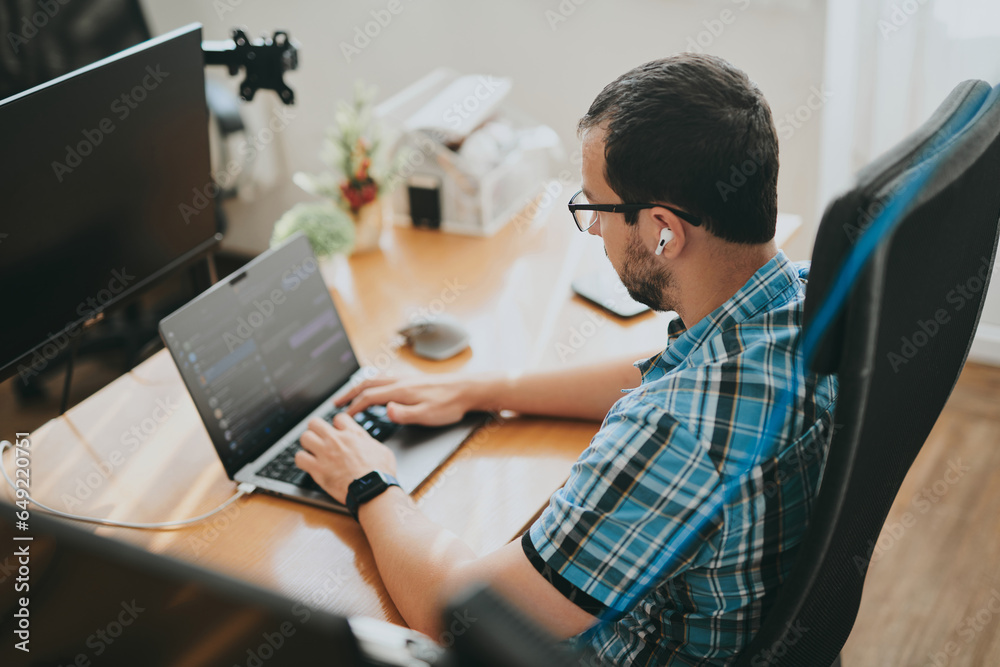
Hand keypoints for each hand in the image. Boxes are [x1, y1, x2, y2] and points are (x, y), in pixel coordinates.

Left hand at [295, 413, 396, 503]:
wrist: (373, 490)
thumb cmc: (381, 474)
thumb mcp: (381, 450)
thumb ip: (369, 442)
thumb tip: (366, 441)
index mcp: (353, 434)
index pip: (338, 418)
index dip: (337, 424)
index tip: (338, 431)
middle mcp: (337, 440)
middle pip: (315, 423)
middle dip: (317, 429)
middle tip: (320, 438)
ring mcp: (325, 453)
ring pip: (305, 437)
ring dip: (308, 444)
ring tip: (312, 450)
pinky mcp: (317, 469)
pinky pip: (299, 458)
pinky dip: (302, 460)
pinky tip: (308, 464)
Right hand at [334, 373, 496, 426]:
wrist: (467, 389)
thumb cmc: (449, 404)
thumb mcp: (428, 414)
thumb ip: (405, 414)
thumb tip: (386, 410)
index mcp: (401, 391)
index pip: (369, 397)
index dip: (354, 407)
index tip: (343, 416)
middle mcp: (400, 381)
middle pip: (367, 384)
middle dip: (349, 393)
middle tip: (336, 403)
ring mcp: (406, 378)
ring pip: (375, 379)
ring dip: (359, 387)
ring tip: (350, 395)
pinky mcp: (412, 379)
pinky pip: (384, 377)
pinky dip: (372, 382)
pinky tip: (375, 387)